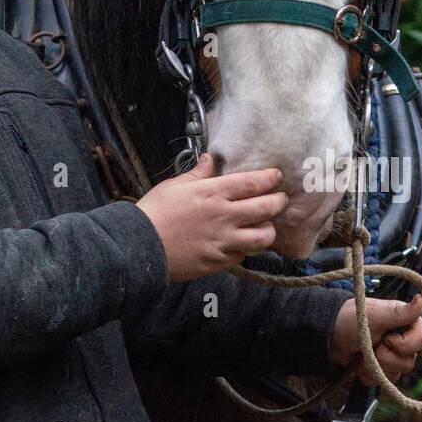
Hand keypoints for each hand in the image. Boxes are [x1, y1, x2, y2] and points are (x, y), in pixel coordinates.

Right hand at [136, 151, 287, 282]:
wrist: (140, 245)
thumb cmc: (154, 213)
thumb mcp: (174, 186)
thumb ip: (197, 174)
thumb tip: (209, 160)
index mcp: (212, 193)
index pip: (251, 183)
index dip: (269, 178)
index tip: (277, 176)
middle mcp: (223, 216)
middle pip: (265, 208)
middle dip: (278, 202)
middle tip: (281, 200)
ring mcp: (223, 241)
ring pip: (262, 237)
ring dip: (269, 231)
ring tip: (267, 227)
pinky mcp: (218, 261)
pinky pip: (242, 256)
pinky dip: (246, 250)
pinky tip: (242, 245)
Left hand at [330, 294, 421, 383]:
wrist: (329, 336)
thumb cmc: (350, 319)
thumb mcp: (375, 315)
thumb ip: (399, 312)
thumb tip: (421, 299)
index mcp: (408, 322)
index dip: (402, 344)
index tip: (386, 338)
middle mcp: (405, 338)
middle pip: (409, 362)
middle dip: (385, 357)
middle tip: (371, 345)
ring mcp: (394, 355)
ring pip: (397, 374)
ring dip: (375, 365)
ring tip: (363, 353)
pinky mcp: (383, 368)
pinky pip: (384, 382)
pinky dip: (369, 374)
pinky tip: (360, 363)